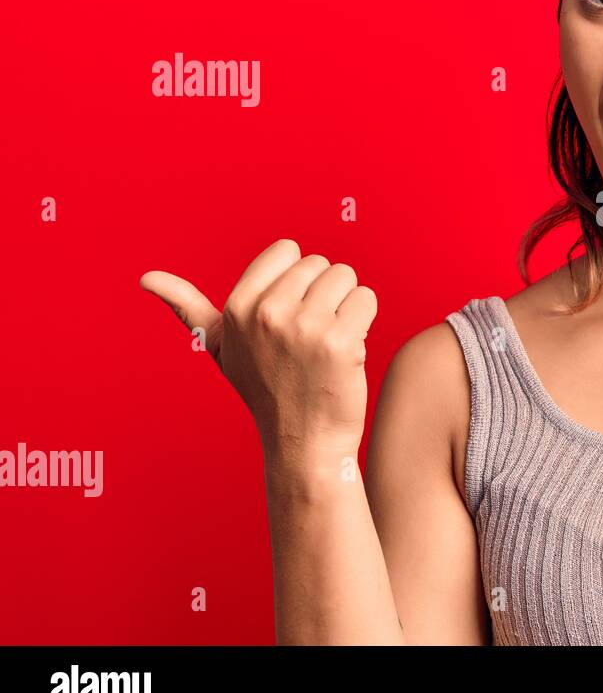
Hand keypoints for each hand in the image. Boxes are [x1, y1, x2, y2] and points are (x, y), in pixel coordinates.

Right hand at [139, 239, 377, 458]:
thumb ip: (187, 309)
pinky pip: (366, 299)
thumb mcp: (220, 347)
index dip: (296, 280)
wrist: (304, 442)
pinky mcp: (338, 341)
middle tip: (309, 339)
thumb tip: (145, 278)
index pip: (288, 250)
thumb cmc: (265, 389)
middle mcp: (266, 312)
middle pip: (321, 263)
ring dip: (346, 307)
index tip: (287, 316)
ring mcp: (302, 327)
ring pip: (347, 277)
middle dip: (323, 295)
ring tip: (327, 342)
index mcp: (237, 306)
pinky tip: (347, 351)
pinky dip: (364, 321)